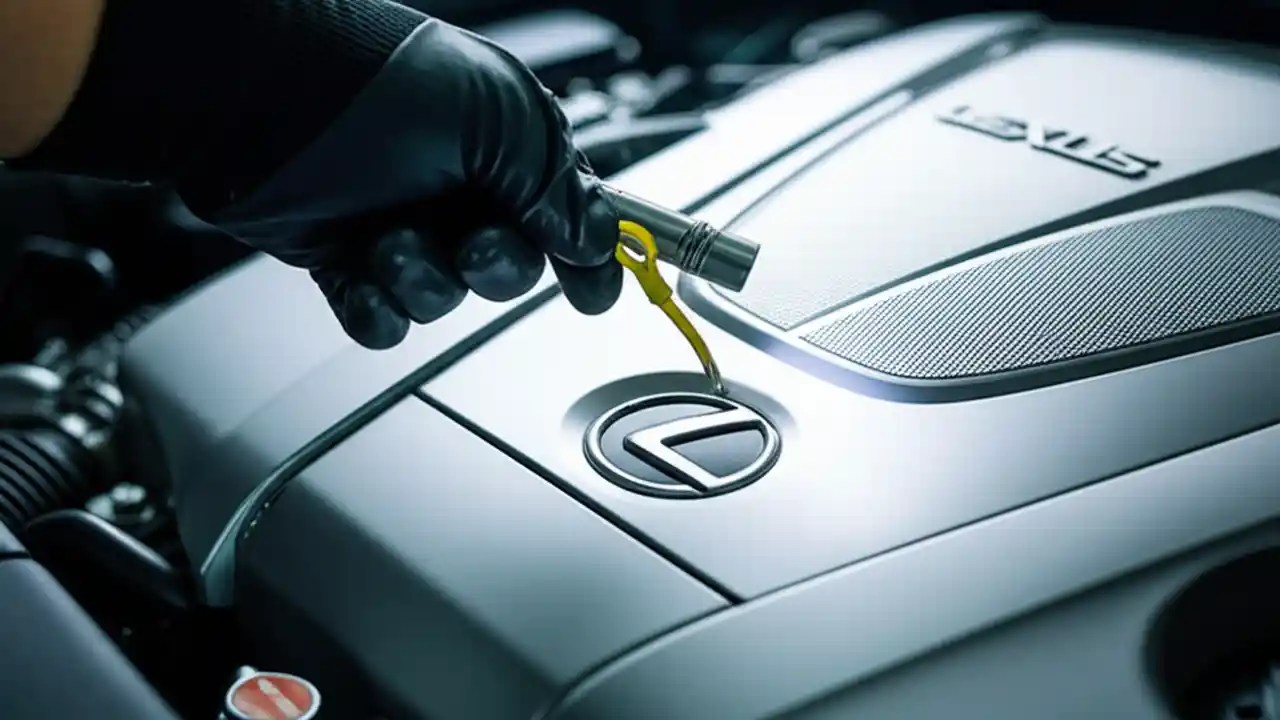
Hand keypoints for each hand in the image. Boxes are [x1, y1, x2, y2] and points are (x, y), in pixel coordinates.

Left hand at [202, 18, 621, 348]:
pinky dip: (377, 311)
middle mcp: (456, 187)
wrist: (257, 98)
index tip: (592, 292)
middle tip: (475, 246)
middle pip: (510, 269)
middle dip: (496, 268)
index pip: (566, 215)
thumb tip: (596, 239)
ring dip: (425, 281)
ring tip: (390, 243)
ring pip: (445, 297)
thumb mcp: (498, 117)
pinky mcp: (345, 260)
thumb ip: (558, 185)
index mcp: (503, 147)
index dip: (586, 258)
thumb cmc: (376, 85)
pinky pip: (383, 318)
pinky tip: (364, 282)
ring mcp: (402, 224)